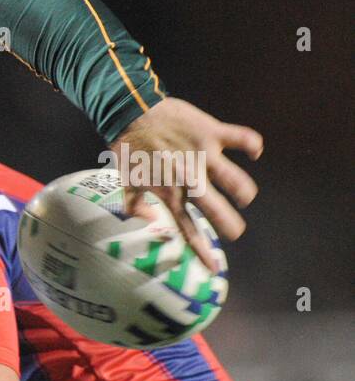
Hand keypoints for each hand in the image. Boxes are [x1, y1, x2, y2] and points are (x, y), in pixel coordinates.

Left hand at [111, 96, 261, 268]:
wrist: (130, 112)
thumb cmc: (128, 150)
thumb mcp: (126, 183)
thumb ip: (135, 207)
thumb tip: (152, 220)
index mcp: (170, 194)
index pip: (189, 230)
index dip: (203, 251)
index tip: (215, 268)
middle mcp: (189, 179)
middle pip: (218, 210)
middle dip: (231, 224)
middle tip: (236, 230)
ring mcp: (203, 155)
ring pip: (235, 179)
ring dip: (244, 189)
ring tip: (245, 194)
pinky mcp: (211, 132)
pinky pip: (240, 137)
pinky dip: (251, 143)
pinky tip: (254, 151)